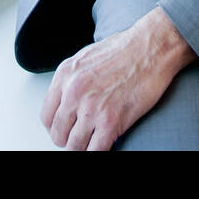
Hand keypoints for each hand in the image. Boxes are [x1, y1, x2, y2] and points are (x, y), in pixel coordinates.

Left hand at [39, 5, 195, 149]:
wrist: (152, 47)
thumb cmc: (125, 49)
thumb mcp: (86, 58)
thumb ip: (73, 80)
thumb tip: (67, 101)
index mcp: (65, 75)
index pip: (46, 116)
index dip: (56, 127)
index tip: (66, 129)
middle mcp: (73, 92)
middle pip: (58, 134)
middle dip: (69, 139)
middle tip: (81, 138)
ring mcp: (91, 108)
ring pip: (74, 147)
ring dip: (84, 147)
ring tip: (94, 141)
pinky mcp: (111, 121)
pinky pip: (95, 151)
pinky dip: (98, 151)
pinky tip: (105, 144)